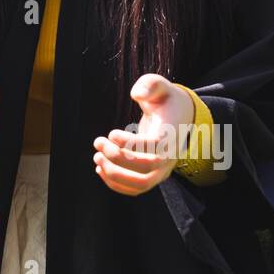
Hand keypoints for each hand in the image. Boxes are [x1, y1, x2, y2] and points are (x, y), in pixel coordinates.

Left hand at [93, 74, 194, 196]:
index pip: (154, 147)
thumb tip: (136, 94)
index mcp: (170, 134)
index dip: (131, 143)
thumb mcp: (160, 86)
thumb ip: (150, 84)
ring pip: (140, 185)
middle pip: (146, 171)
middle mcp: (169, 157)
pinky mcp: (152, 176)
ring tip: (96, 156)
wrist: (177, 119)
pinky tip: (100, 168)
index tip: (112, 132)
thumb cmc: (165, 101)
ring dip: (114, 174)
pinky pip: (135, 189)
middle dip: (117, 159)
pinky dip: (115, 184)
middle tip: (98, 142)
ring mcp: (161, 170)